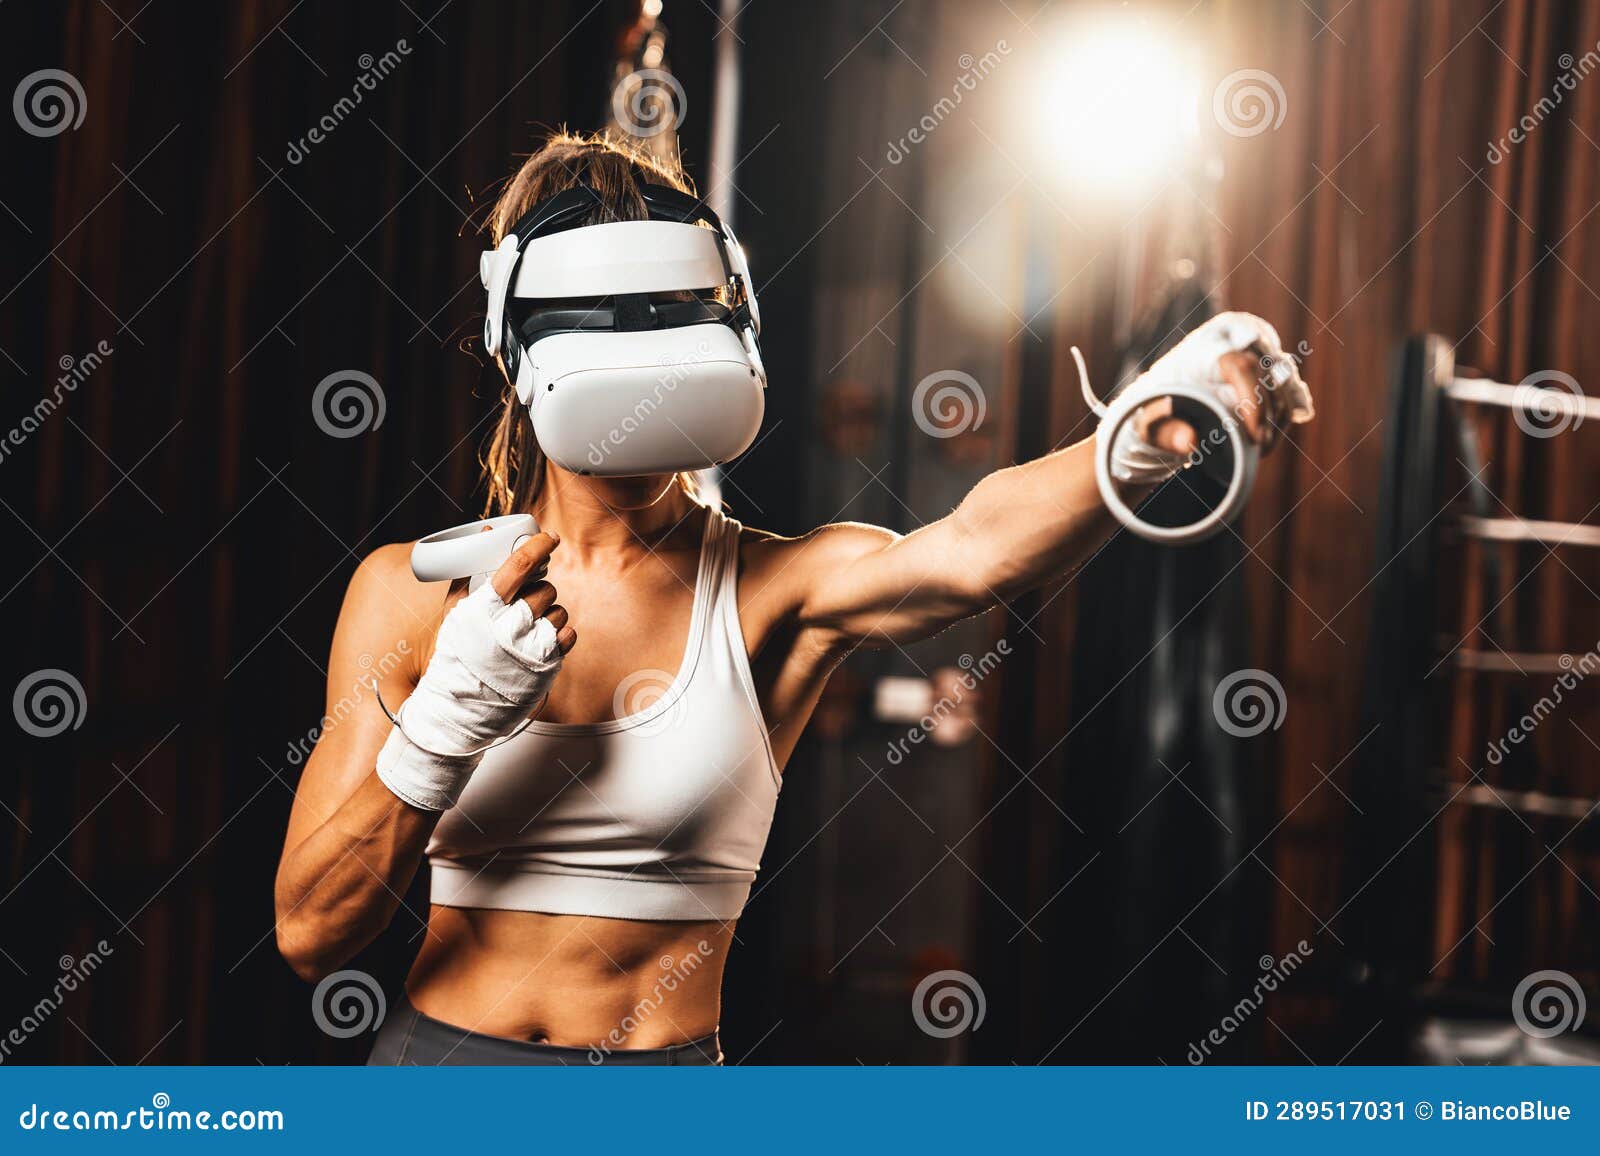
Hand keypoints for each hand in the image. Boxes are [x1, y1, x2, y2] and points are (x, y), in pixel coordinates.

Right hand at [439, 528, 576, 655]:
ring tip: (528, 630)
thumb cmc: (459, 653)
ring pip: (559, 610)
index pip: (519, 565)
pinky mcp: (548, 664)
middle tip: (524, 605)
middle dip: (538, 592)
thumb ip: (471, 570)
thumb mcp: (456, 612)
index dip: (538, 546)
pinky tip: (541, 643)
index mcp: (486, 608)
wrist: (464, 705)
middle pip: (544, 588)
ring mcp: (532, 646)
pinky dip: (559, 635)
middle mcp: (511, 625)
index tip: (550, 538)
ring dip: (548, 615)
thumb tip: (486, 531)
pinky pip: (569, 633)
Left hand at [1103, 311, 1314, 484]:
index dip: (1253, 400)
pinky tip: (1291, 422)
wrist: (1164, 402)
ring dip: (1283, 409)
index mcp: (1201, 348)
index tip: (1255, 436)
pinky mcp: (1263, 363)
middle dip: (1272, 406)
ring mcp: (1249, 349)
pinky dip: (1292, 404)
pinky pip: (1287, 380)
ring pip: (1282, 372)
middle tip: (1261, 443)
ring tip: (1264, 444)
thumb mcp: (1148, 425)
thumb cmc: (1153, 412)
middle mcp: (1230, 339)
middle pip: (1268, 364)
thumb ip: (1166, 433)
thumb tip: (1190, 443)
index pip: (1239, 364)